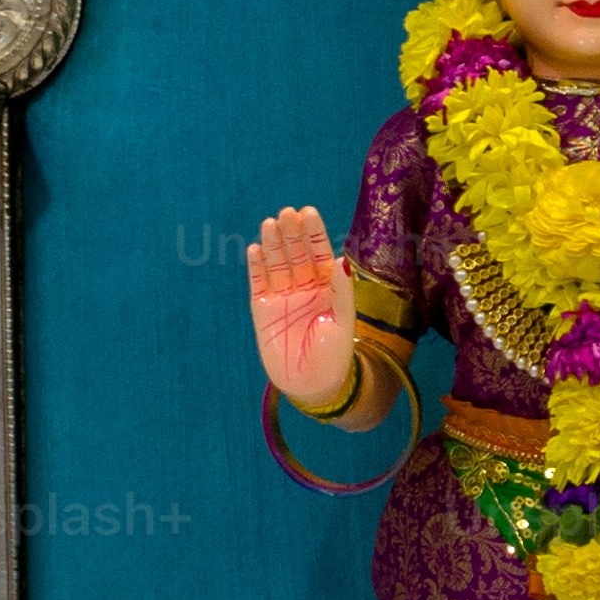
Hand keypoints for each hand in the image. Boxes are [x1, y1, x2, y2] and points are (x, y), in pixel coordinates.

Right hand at [248, 205, 357, 414]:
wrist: (312, 386)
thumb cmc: (334, 356)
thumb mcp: (343, 324)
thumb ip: (341, 294)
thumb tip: (342, 262)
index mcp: (326, 287)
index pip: (319, 253)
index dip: (314, 234)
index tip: (309, 213)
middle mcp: (304, 287)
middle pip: (296, 254)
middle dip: (292, 234)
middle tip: (287, 213)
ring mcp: (282, 297)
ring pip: (277, 264)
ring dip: (274, 243)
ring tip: (271, 223)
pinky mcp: (263, 310)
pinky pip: (258, 283)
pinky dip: (256, 267)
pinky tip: (256, 249)